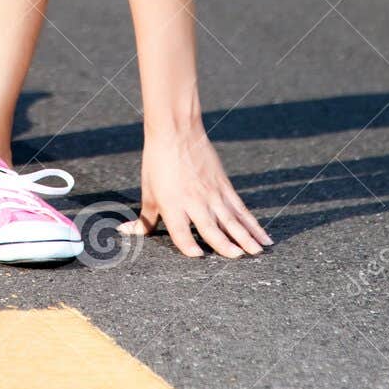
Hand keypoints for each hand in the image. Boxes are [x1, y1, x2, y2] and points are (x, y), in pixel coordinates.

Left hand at [118, 122, 272, 258]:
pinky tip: (262, 236)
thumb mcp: (148, 191)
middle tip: (237, 257)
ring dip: (246, 237)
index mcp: (172, 204)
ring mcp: (212, 193)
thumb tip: (125, 232)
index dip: (188, 246)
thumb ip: (144, 218)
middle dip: (225, 245)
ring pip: (232, 220)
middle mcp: (193, 201)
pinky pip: (241, 209)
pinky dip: (253, 224)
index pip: (181, 231)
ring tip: (256, 252)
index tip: (198, 256)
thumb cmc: (157, 161)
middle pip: (211, 228)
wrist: (176, 131)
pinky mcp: (224, 186)